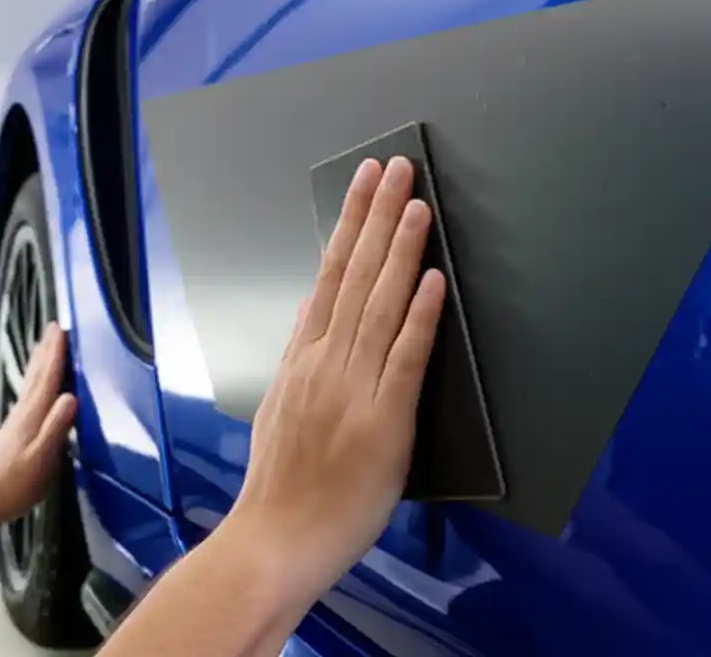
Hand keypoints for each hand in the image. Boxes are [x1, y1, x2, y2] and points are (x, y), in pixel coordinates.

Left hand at [0, 323, 77, 527]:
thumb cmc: (16, 484)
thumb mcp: (42, 459)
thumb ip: (56, 427)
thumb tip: (71, 397)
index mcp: (33, 417)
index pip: (48, 379)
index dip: (56, 354)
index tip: (62, 331)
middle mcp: (24, 413)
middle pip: (37, 375)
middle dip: (46, 350)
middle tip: (54, 328)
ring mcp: (17, 421)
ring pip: (31, 383)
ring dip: (40, 362)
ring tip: (47, 347)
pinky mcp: (15, 431)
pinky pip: (29, 396)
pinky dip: (36, 382)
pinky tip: (37, 387)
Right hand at [225, 156, 445, 594]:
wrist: (276, 541)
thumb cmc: (281, 486)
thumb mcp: (278, 410)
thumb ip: (302, 364)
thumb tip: (317, 320)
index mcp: (302, 359)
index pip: (329, 275)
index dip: (350, 225)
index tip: (364, 187)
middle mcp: (324, 363)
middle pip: (355, 274)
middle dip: (377, 215)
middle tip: (395, 169)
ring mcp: (353, 389)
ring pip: (380, 303)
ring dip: (402, 250)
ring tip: (418, 205)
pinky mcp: (384, 421)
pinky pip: (405, 357)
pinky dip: (420, 316)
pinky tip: (435, 281)